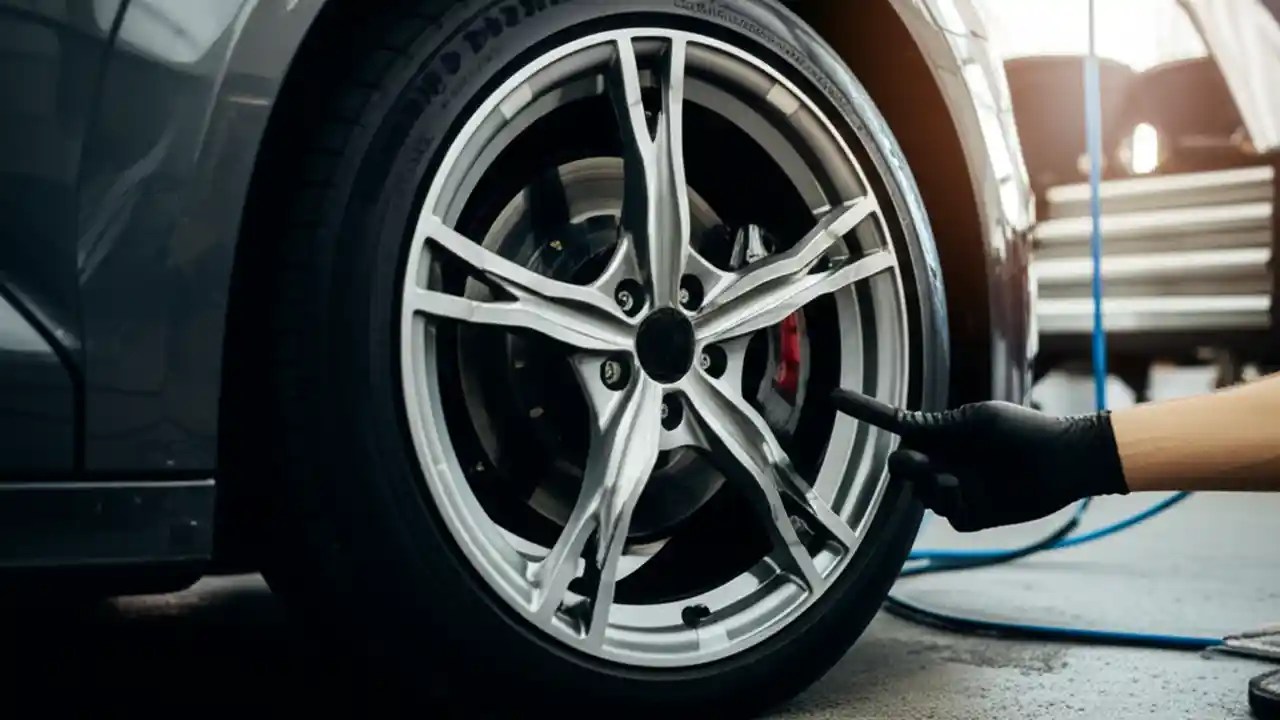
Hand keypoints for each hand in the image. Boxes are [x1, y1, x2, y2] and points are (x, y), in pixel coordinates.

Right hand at [830, 389, 1128, 531]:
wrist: (1063, 461)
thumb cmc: (1022, 430)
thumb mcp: (975, 420)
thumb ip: (937, 429)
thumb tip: (906, 443)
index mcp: (942, 434)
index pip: (893, 423)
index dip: (864, 411)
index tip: (833, 396)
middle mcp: (944, 462)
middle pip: (901, 467)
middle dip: (906, 466)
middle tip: (921, 463)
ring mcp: (956, 490)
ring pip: (921, 495)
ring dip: (932, 486)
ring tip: (956, 479)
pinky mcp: (972, 516)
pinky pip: (948, 516)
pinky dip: (952, 505)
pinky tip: (969, 494)